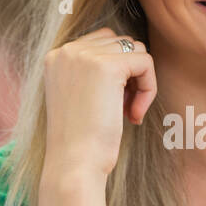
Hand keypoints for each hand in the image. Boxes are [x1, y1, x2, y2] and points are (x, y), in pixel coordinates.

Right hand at [42, 27, 156, 179]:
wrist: (73, 164)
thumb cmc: (80, 141)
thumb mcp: (79, 96)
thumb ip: (94, 72)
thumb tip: (133, 51)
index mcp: (56, 56)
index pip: (103, 41)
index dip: (118, 71)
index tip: (113, 104)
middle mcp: (67, 50)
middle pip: (121, 43)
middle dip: (130, 75)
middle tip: (124, 110)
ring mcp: (85, 55)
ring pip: (137, 50)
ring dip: (141, 82)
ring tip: (129, 112)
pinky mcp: (107, 66)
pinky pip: (146, 63)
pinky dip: (149, 89)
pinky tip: (134, 115)